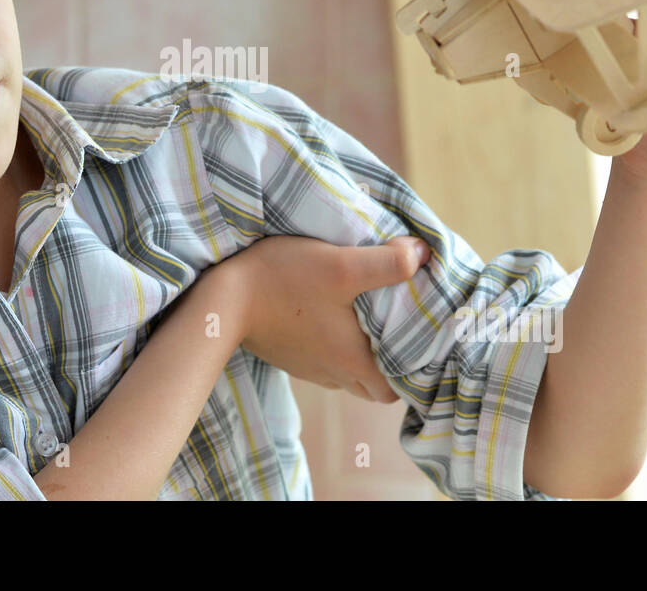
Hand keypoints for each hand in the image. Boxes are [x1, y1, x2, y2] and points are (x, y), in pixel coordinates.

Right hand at [225, 234, 428, 402]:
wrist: (223, 297)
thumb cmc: (284, 281)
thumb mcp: (341, 265)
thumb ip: (387, 263)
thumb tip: (423, 254)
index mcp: (352, 361)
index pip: (395, 391)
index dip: (411, 373)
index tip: (418, 345)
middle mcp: (332, 373)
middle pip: (372, 386)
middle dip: (389, 365)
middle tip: (398, 329)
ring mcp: (307, 367)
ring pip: (348, 375)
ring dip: (362, 356)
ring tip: (370, 322)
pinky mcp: (288, 354)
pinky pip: (324, 361)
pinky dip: (336, 348)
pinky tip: (333, 317)